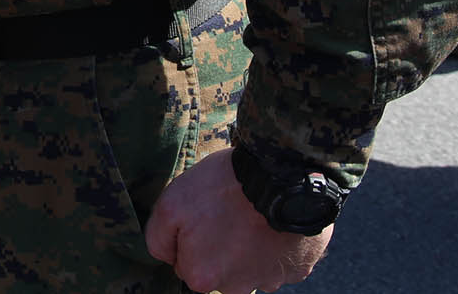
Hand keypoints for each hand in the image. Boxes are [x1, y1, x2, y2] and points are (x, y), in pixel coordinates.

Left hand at [146, 150, 331, 293]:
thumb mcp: (170, 204)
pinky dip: (276, 243)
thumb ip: (158, 238)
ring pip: (250, 265)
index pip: (186, 265)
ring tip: (250, 213)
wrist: (279, 176)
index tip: (201, 215)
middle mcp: (236, 288)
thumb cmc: (222, 188)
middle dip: (219, 246)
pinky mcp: (299, 268)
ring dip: (248, 246)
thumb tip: (167, 255)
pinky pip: (280, 259)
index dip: (190, 238)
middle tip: (225, 213)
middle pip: (219, 269)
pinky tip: (272, 220)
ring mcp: (270, 280)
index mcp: (202, 277)